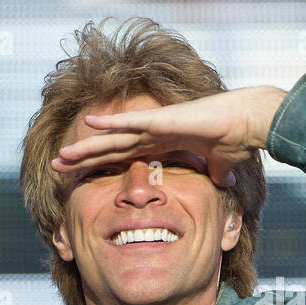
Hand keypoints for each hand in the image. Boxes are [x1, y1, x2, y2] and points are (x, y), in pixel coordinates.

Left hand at [52, 85, 286, 187]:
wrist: (248, 124)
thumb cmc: (237, 140)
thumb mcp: (220, 167)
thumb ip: (216, 174)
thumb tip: (224, 184)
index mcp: (162, 144)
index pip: (123, 157)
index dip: (101, 165)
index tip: (81, 176)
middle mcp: (153, 133)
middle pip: (109, 149)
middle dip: (83, 159)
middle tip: (57, 166)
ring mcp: (155, 125)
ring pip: (112, 138)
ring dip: (87, 148)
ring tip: (62, 156)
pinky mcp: (162, 120)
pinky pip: (131, 122)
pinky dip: (110, 123)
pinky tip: (89, 123)